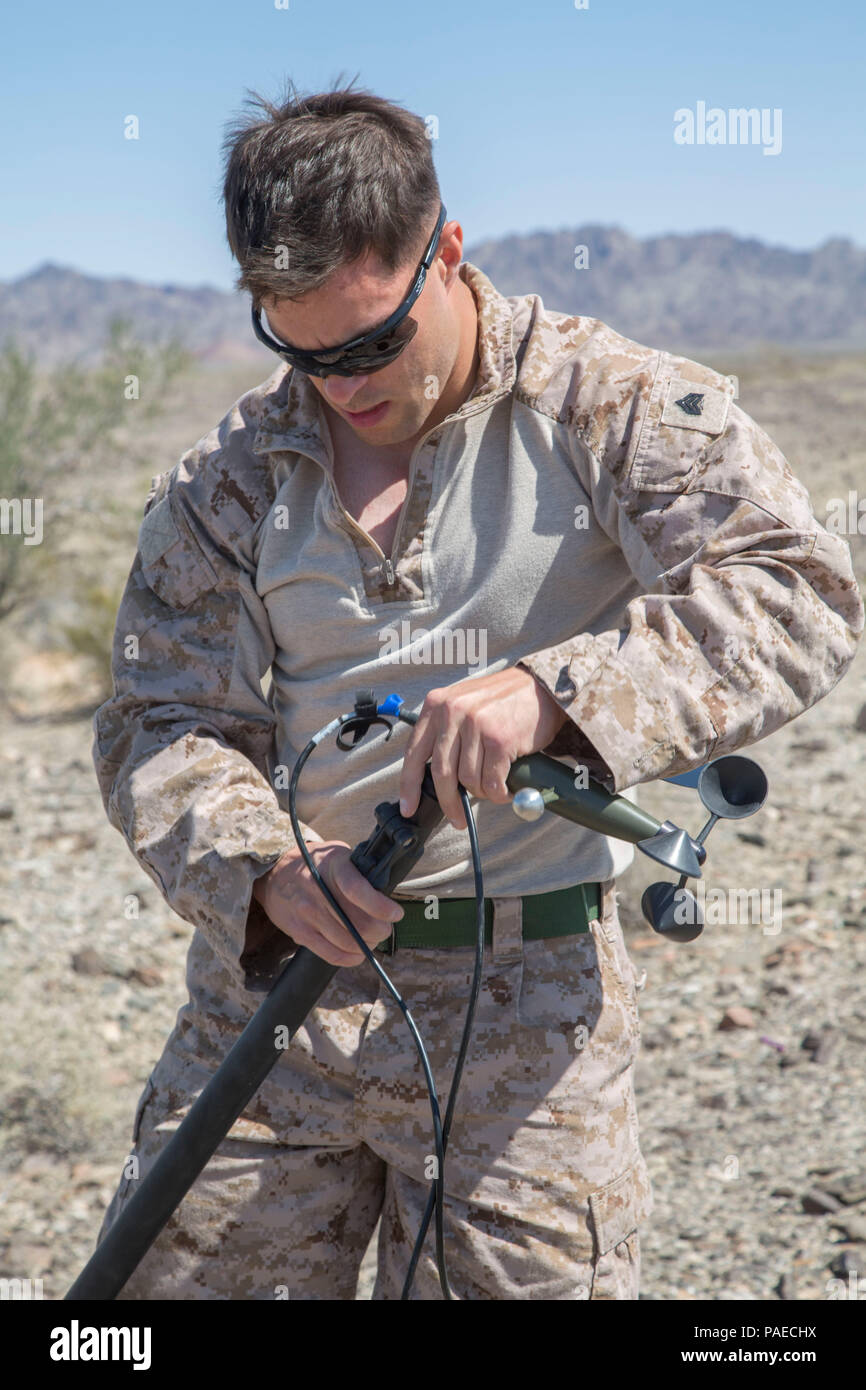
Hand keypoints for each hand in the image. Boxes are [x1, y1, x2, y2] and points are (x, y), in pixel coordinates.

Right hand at [252, 840, 403, 966]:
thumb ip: (359, 872)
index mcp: (332, 865)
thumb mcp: (338, 855)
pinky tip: (358, 953)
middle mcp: (317, 889)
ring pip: (348, 942)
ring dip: (367, 944)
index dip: (380, 906)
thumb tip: (386, 895)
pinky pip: (331, 954)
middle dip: (380, 930)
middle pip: (358, 923)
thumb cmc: (315, 865)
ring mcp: (307, 913)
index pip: (357, 889)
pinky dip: (350, 958)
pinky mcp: (299, 932)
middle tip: (385, 928)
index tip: (395, 913)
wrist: (274, 873)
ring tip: (372, 938)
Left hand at [398, 666, 568, 829]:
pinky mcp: (499, 740)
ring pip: (469, 781)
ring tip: (494, 786)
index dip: (409, 786)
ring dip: (483, 792)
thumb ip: (445, 733)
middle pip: (441, 773)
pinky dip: (499, 793)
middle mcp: (452, 712)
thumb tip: (437, 779)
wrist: (540, 688)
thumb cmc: (501, 701)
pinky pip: (492, 782)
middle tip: (457, 818)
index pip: (414, 753)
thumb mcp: (462, 704)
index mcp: (436, 705)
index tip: (409, 807)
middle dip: (449, 802)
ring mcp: (476, 725)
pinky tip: (506, 789)